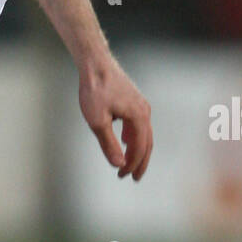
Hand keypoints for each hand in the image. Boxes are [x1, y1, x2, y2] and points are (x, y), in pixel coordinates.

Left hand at [78, 58, 152, 180]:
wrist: (95, 64)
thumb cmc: (95, 90)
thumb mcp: (97, 121)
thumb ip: (109, 144)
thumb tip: (119, 164)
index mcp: (139, 117)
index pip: (140, 148)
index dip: (132, 164)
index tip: (122, 175)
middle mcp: (144, 111)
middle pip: (146, 143)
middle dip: (140, 161)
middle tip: (133, 177)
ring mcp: (141, 105)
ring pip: (143, 133)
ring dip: (137, 150)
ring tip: (129, 163)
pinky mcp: (134, 101)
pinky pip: (138, 124)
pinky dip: (134, 137)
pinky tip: (125, 141)